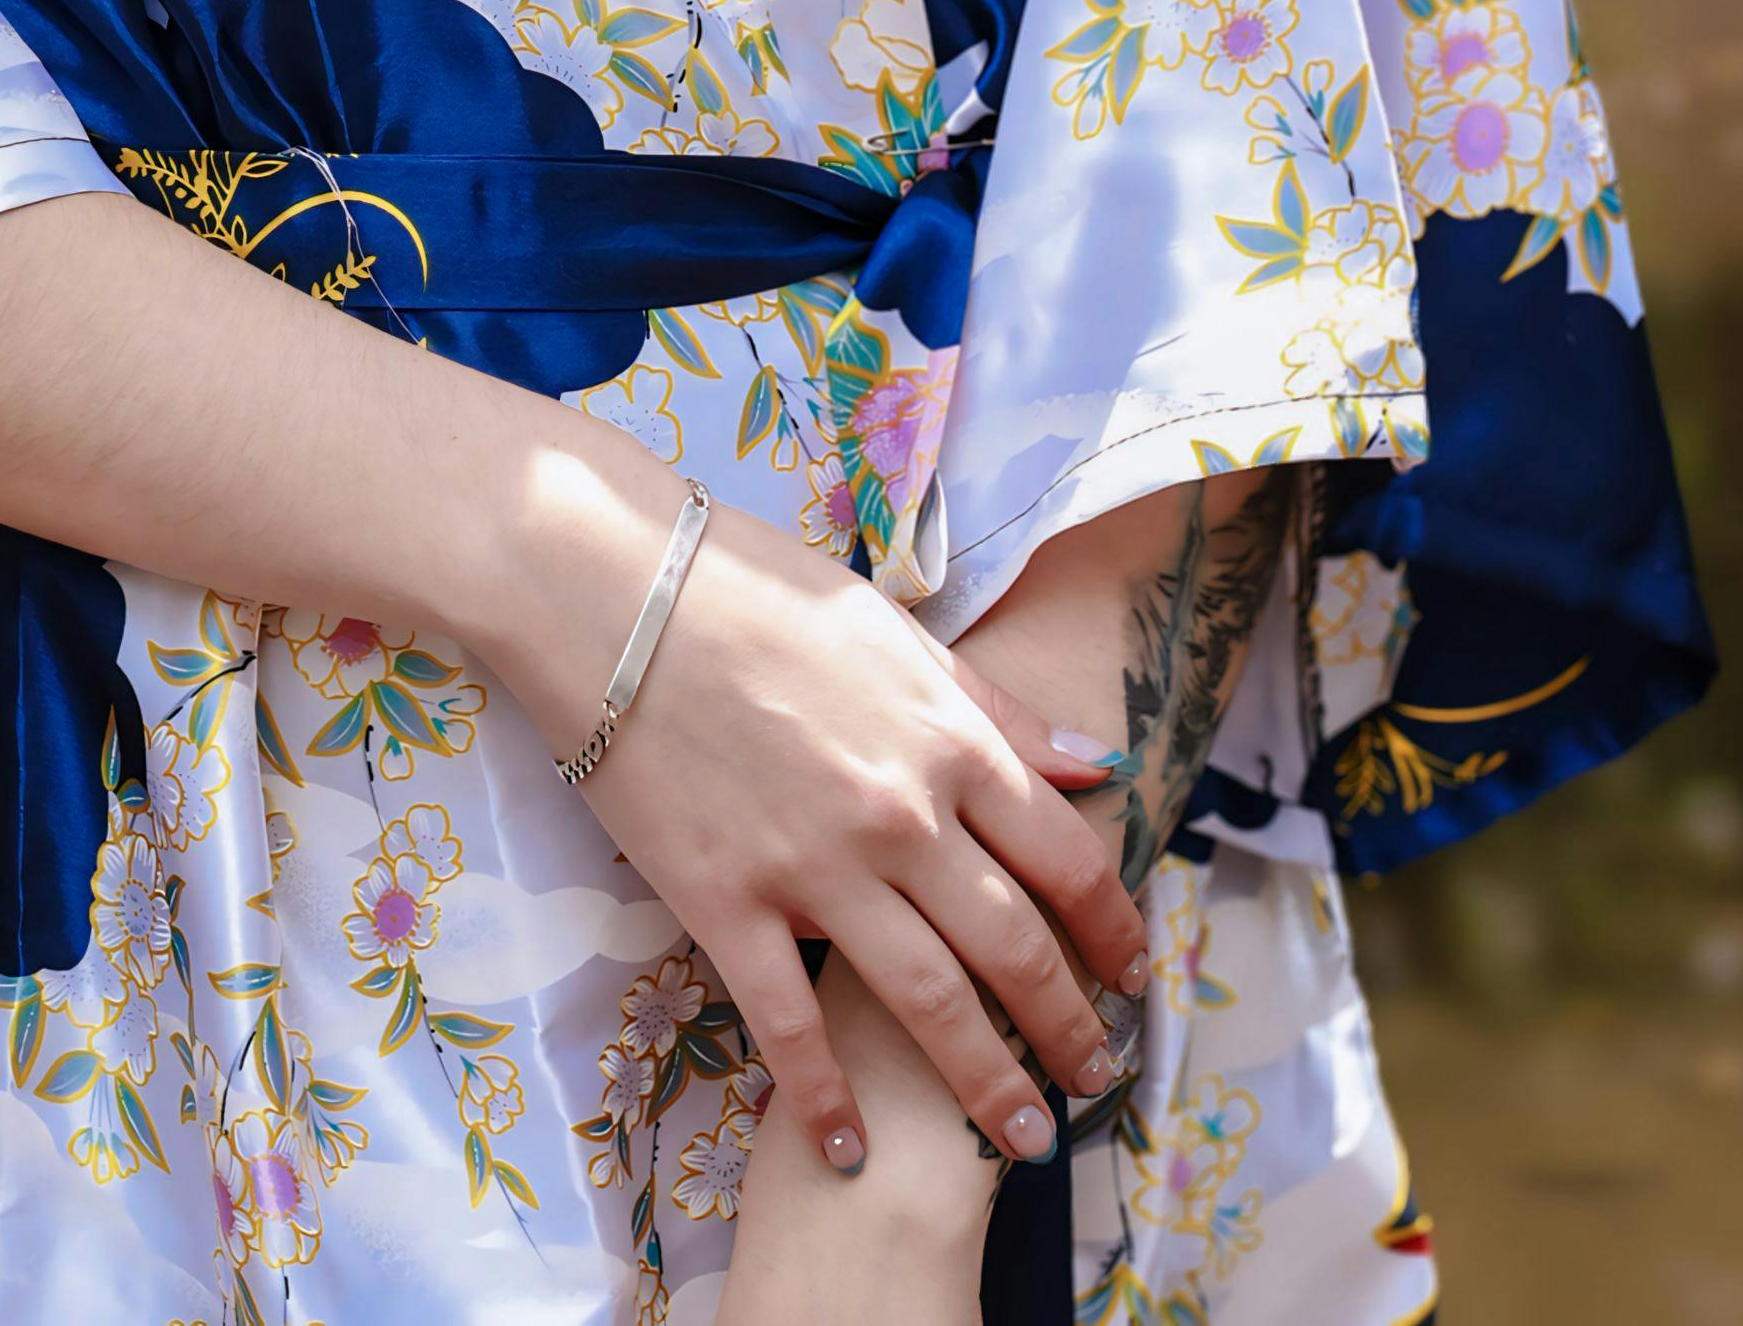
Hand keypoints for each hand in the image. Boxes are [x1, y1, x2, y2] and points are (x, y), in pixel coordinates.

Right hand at [492, 488, 1146, 1177]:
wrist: (610, 591)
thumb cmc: (754, 590)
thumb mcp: (894, 630)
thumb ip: (994, 710)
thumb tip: (1094, 768)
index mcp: (948, 741)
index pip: (1065, 860)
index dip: (1110, 929)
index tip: (1132, 975)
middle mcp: (900, 817)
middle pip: (1012, 949)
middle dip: (1069, 1027)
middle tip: (1100, 1078)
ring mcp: (813, 870)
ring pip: (927, 1006)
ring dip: (986, 1085)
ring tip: (1025, 1140)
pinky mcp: (726, 905)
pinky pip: (791, 1025)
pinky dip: (827, 1100)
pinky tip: (852, 1153)